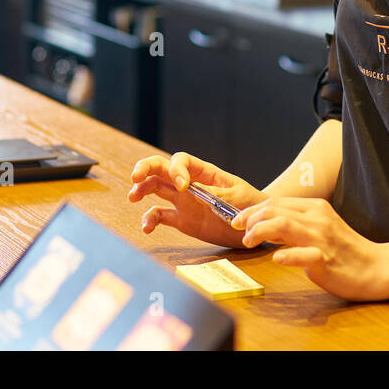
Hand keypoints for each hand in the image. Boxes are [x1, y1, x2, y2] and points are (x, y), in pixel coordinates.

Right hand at [128, 152, 265, 248]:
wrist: (255, 226)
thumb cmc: (251, 205)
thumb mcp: (237, 197)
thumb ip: (215, 193)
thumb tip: (193, 191)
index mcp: (204, 173)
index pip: (181, 161)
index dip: (176, 170)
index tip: (182, 186)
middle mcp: (189, 184)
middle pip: (161, 168)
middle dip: (145, 169)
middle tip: (135, 177)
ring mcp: (183, 201)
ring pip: (156, 188)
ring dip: (141, 189)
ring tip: (132, 196)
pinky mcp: (182, 219)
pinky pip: (160, 215)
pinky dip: (150, 219)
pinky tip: (146, 228)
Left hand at [231, 197, 388, 301]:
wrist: (376, 267)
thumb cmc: (345, 250)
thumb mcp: (320, 228)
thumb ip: (296, 224)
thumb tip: (266, 226)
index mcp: (315, 208)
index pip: (276, 202)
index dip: (252, 210)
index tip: (238, 220)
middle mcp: (317, 218)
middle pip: (275, 210)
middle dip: (250, 219)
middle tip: (239, 232)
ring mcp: (321, 238)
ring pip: (283, 225)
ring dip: (259, 232)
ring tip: (248, 242)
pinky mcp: (325, 260)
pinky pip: (302, 255)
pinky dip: (286, 255)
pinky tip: (276, 258)